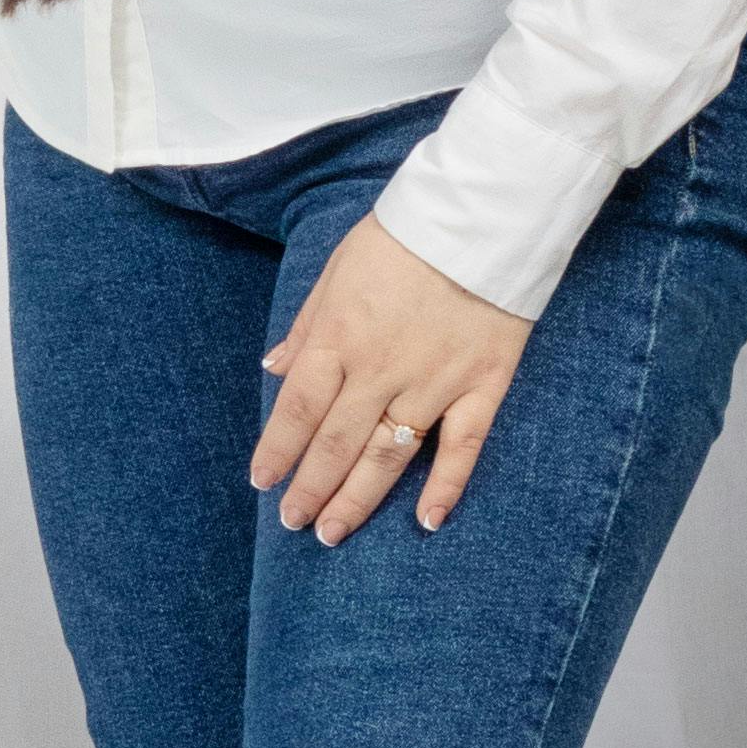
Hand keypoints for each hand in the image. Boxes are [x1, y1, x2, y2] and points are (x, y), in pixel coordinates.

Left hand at [251, 212, 529, 543]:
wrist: (483, 215)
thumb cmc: (402, 238)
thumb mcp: (336, 269)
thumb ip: (307, 326)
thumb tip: (274, 369)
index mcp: (339, 338)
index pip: (297, 409)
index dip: (277, 451)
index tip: (262, 482)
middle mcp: (380, 369)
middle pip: (336, 443)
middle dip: (310, 488)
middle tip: (295, 523)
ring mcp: (434, 382)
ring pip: (388, 456)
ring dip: (357, 499)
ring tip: (333, 532)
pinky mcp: (483, 385)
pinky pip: (462, 446)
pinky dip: (446, 486)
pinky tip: (427, 520)